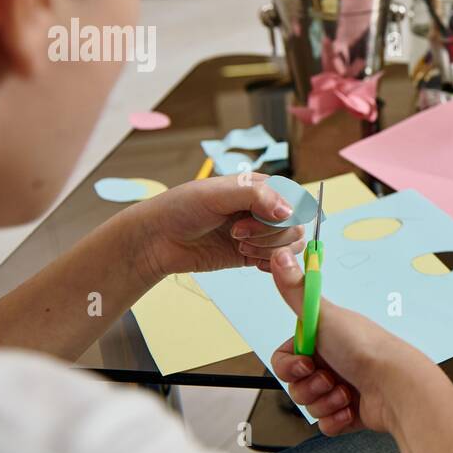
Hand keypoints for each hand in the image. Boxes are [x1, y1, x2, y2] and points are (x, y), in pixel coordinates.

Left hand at [125, 174, 305, 284]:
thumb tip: (289, 211)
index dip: (284, 213)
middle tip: (237, 233)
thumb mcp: (217, 194)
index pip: (294, 199)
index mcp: (259, 187)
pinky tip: (250, 260)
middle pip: (295, 225)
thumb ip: (256, 196)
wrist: (157, 240)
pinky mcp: (251, 255)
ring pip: (290, 245)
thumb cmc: (180, 208)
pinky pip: (277, 262)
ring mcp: (258, 234)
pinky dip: (270, 264)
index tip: (258, 217)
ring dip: (268, 249)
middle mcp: (262, 210)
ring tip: (239, 244)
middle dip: (270, 233)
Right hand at [267, 248, 450, 436]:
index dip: (290, 366)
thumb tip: (279, 253)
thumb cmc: (366, 349)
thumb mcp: (324, 315)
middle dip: (310, 386)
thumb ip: (296, 289)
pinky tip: (351, 408)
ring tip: (346, 393)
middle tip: (330, 378)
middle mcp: (331, 363)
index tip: (306, 362)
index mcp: (323, 340)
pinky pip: (325, 424)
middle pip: (295, 384)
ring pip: (309, 405)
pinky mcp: (349, 413)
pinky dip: (336, 419)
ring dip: (325, 401)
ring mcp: (340, 389)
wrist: (397, 387)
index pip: (285, 359)